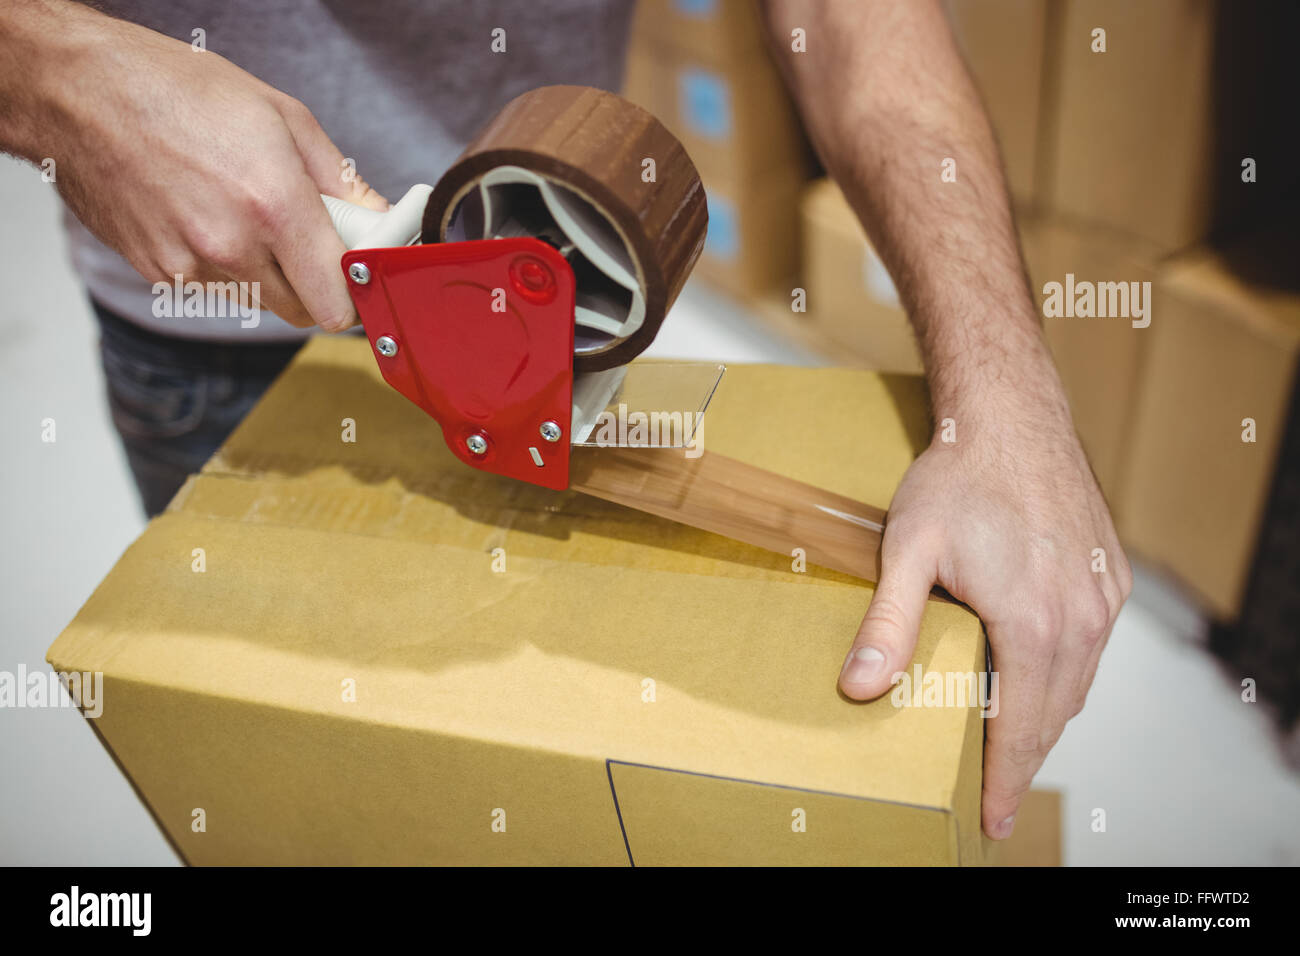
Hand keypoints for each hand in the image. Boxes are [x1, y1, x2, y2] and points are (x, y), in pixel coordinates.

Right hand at [38, 8, 386, 329]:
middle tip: (311, 243)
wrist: (81, 92)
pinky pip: (215, 289)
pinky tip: (207, 217)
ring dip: (269, 275)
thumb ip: (341, 181)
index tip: (358, 276)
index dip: (354, 292)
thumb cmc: (178, 91)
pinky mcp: (159, 273)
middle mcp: (233, 245)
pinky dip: (225, 266)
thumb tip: (379, 220)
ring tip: (247, 215)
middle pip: (304, 311)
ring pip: (260, 301)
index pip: (336, 298)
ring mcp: (191, 265)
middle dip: (316, 285)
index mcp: (274, 205)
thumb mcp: (282, 117)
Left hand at [838, 373, 1131, 839]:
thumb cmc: (957, 478)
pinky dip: (1066, 679)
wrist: (1013, 418)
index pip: (1021, 726)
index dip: (1003, 777)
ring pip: (1078, 684)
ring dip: (1048, 721)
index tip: (990, 817)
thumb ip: (888, 624)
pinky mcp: (1107, 578)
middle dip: (1025, 761)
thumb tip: (859, 688)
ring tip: (1015, 750)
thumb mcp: (907, 550)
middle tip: (997, 797)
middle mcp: (1080, 618)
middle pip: (1055, 715)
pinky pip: (1091, 650)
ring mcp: (1101, 597)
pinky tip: (1040, 684)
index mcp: (1033, 623)